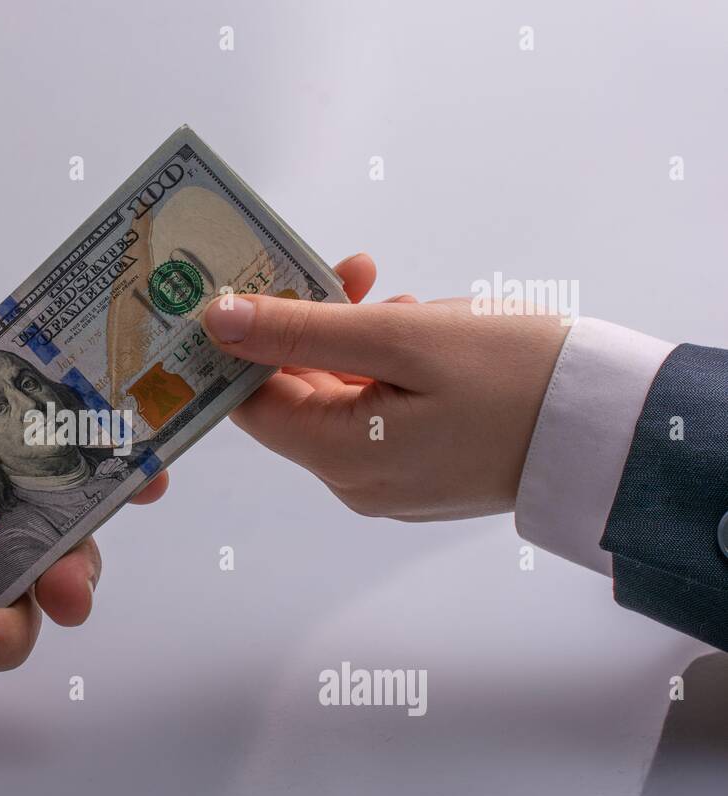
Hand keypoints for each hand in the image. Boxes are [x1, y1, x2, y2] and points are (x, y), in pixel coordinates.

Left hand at [201, 254, 567, 519]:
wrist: (617, 426)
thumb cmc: (517, 377)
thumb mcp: (402, 336)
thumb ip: (302, 329)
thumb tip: (218, 322)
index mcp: (339, 459)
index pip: (251, 404)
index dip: (244, 344)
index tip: (258, 287)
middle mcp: (354, 483)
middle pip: (298, 396)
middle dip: (315, 328)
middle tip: (355, 272)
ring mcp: (389, 482)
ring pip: (341, 397)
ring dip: (357, 341)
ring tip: (404, 302)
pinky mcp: (421, 471)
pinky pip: (379, 413)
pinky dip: (388, 368)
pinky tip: (423, 332)